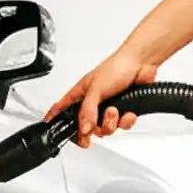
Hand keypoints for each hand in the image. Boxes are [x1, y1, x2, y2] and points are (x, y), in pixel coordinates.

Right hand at [44, 51, 158, 147]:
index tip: (51, 129)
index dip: (54, 120)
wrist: (142, 63)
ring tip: (115, 111)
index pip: (61, 109)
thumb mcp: (95, 89)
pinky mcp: (123, 110)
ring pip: (105, 129)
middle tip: (94, 127)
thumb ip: (87, 111)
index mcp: (80, 95)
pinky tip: (127, 112)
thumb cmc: (117, 67)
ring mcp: (107, 108)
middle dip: (93, 129)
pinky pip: (122, 126)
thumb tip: (84, 129)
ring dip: (111, 123)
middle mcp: (92, 103)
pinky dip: (126, 121)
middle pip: (85, 127)